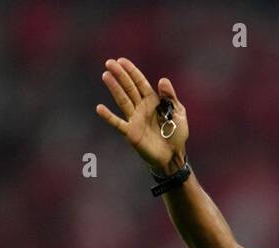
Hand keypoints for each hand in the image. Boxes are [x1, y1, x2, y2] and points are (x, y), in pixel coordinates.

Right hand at [95, 57, 188, 175]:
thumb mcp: (179, 113)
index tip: (121, 60)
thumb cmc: (176, 135)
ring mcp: (135, 119)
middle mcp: (141, 107)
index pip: (140, 82)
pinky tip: (99, 108)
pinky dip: (109, 116)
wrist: (173, 156)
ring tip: (106, 75)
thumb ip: (170, 97)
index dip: (131, 71)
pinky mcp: (131, 133)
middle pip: (129, 88)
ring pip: (123, 100)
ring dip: (114, 88)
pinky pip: (118, 123)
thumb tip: (162, 80)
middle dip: (120, 75)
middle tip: (109, 62)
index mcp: (153, 101)